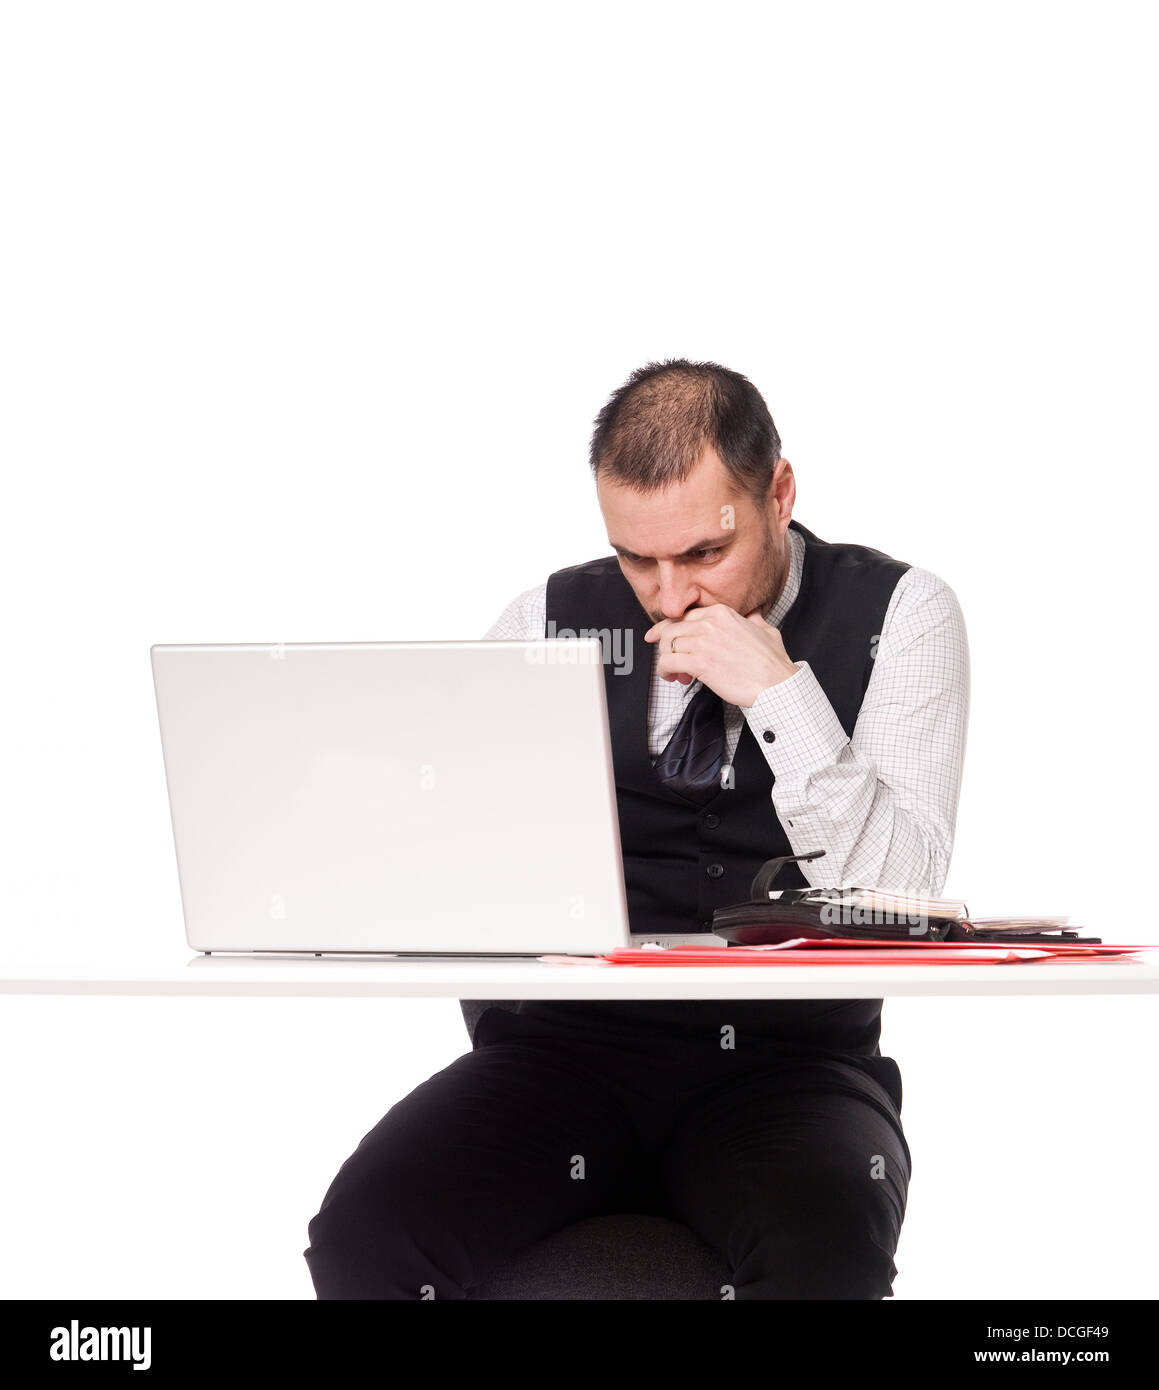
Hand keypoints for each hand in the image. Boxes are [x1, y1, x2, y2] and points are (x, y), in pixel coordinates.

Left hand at [643, 605, 797, 706]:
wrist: (776, 684)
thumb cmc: (772, 663)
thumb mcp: (766, 630)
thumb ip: (754, 620)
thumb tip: (753, 615)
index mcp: (722, 613)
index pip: (684, 616)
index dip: (667, 628)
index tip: (658, 636)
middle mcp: (710, 623)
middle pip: (670, 630)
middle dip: (666, 647)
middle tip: (671, 662)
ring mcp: (704, 642)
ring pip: (667, 646)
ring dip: (667, 662)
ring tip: (677, 675)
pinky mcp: (700, 662)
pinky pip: (668, 662)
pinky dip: (665, 671)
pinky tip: (674, 679)